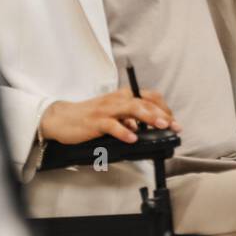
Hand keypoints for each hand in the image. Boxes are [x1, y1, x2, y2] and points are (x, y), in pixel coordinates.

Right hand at [40, 87, 179, 144]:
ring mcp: (106, 110)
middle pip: (144, 102)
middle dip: (161, 113)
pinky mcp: (95, 122)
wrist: (61, 118)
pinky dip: (123, 131)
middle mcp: (116, 100)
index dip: (163, 107)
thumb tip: (144, 127)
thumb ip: (128, 119)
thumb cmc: (89, 116)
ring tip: (161, 126)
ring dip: (148, 117)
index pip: (149, 96)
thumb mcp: (112, 114)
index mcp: (122, 97)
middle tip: (174, 125)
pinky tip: (132, 138)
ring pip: (131, 109)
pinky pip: (112, 125)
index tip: (173, 120)